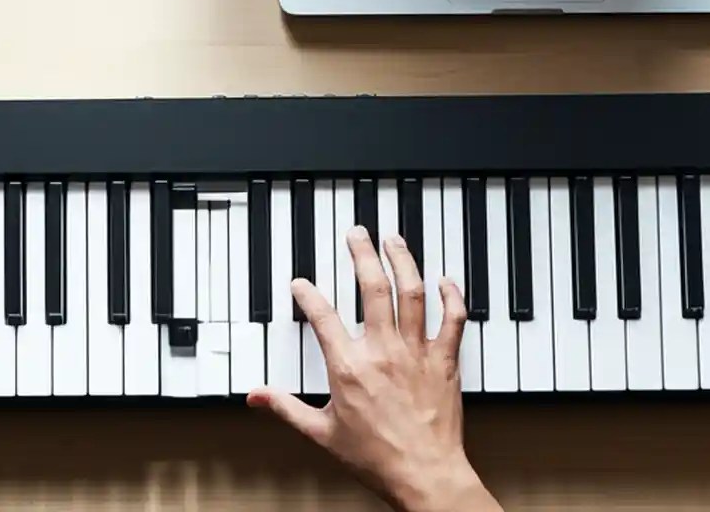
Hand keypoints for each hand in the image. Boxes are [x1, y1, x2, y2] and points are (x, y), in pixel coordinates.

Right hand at [247, 227, 501, 511]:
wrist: (424, 475)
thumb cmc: (376, 458)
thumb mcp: (321, 433)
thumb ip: (286, 408)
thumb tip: (256, 398)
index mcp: (349, 367)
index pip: (322, 316)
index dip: (308, 294)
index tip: (302, 284)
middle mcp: (383, 352)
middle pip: (372, 287)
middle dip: (362, 254)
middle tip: (356, 234)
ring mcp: (417, 353)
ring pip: (412, 292)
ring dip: (402, 261)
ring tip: (393, 241)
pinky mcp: (445, 361)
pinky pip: (453, 319)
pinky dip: (451, 296)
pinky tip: (445, 280)